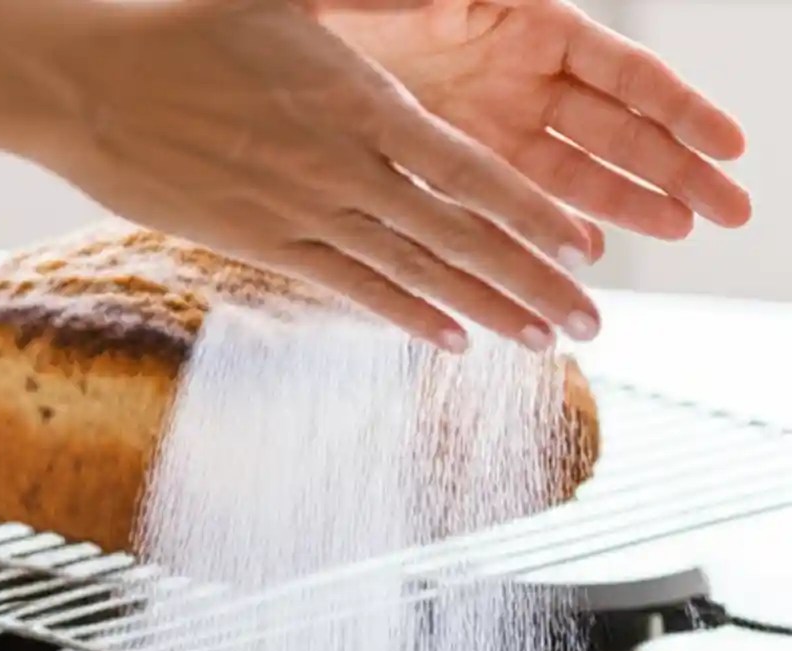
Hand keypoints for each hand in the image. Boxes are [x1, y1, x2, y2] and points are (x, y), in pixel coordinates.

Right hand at [29, 0, 600, 350]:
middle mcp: (340, 167)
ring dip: (482, 310)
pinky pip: (346, 286)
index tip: (583, 248)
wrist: (86, 83)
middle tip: (588, 323)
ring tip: (541, 343)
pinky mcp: (256, 242)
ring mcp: (298, 212)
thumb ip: (373, 0)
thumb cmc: (182, 26)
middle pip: (456, 236)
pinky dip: (403, 313)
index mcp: (357, 100)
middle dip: (529, 281)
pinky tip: (449, 339)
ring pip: (412, 271)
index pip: (468, 171)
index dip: (530, 214)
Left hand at [314, 0, 751, 242]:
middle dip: (674, 168)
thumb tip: (504, 2)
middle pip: (614, 127)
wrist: (295, 28)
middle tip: (729, 212)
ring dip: (625, 202)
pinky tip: (578, 252)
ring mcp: (491, 120)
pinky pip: (507, 196)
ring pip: (571, 168)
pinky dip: (542, 223)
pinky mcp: (452, 154)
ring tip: (678, 231)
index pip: (623, 71)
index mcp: (533, 25)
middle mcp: (522, 77)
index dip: (679, 108)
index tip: (728, 145)